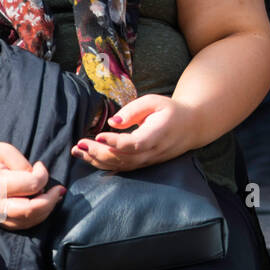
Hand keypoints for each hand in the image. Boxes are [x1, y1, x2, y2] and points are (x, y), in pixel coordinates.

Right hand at [0, 141, 64, 229]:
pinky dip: (32, 218)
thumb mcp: (4, 150)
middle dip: (50, 201)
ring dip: (44, 211)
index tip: (41, 165)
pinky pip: (16, 225)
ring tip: (53, 198)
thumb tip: (38, 180)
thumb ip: (24, 166)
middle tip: (58, 190)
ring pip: (24, 222)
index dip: (43, 175)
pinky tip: (40, 206)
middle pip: (30, 211)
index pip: (31, 185)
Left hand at [71, 95, 195, 171]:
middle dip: (99, 152)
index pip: (135, 143)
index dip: (116, 143)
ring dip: (97, 160)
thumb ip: (133, 110)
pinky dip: (103, 164)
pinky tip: (88, 157)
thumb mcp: (154, 101)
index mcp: (158, 134)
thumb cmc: (170, 111)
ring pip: (120, 165)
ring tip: (77, 150)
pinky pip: (122, 168)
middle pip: (123, 158)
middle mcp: (153, 151)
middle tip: (80, 143)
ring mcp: (149, 160)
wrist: (191, 126)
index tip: (98, 136)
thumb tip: (112, 122)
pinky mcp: (144, 164)